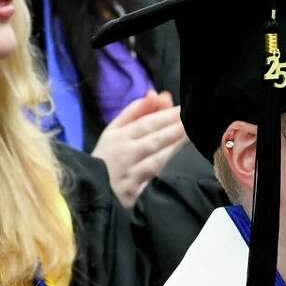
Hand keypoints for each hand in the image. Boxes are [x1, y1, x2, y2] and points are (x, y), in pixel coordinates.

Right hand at [91, 90, 184, 206]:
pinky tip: (180, 161)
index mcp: (119, 135)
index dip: (165, 115)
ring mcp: (129, 173)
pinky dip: (165, 169)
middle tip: (193, 119)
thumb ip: (136, 111)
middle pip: (152, 139)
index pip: (145, 122)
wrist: (93, 189)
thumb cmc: (109, 155)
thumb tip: (156, 94)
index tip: (183, 108)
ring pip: (155, 159)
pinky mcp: (133, 192)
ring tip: (191, 135)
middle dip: (173, 128)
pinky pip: (152, 178)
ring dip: (173, 147)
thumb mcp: (115, 130)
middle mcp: (124, 153)